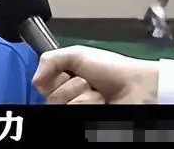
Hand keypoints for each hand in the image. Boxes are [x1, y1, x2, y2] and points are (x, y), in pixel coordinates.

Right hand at [33, 45, 159, 103]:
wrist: (138, 87)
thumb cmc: (113, 69)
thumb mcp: (77, 54)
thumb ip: (51, 59)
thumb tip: (35, 79)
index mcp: (65, 79)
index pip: (43, 83)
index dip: (56, 76)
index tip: (71, 72)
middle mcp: (69, 96)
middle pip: (51, 95)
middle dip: (71, 85)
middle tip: (89, 81)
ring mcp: (78, 108)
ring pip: (62, 105)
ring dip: (82, 96)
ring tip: (99, 93)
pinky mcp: (85, 119)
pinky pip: (75, 112)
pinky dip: (89, 104)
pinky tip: (102, 102)